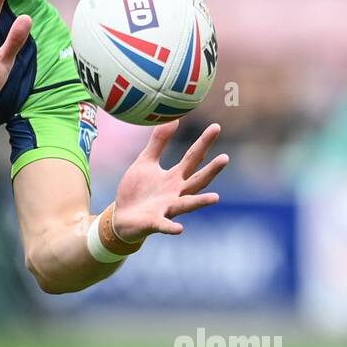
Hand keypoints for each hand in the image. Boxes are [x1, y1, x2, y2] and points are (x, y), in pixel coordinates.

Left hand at [111, 121, 228, 238]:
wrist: (121, 217)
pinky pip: (164, 225)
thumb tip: (173, 118)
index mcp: (174, 177)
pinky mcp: (155, 222)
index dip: (204, 143)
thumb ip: (159, 142)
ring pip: (187, 204)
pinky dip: (171, 227)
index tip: (216, 127)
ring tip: (216, 198)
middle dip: (211, 170)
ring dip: (200, 202)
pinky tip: (180, 228)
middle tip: (225, 158)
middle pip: (197, 180)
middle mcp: (176, 193)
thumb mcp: (146, 161)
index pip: (193, 158)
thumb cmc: (138, 190)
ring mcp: (167, 209)